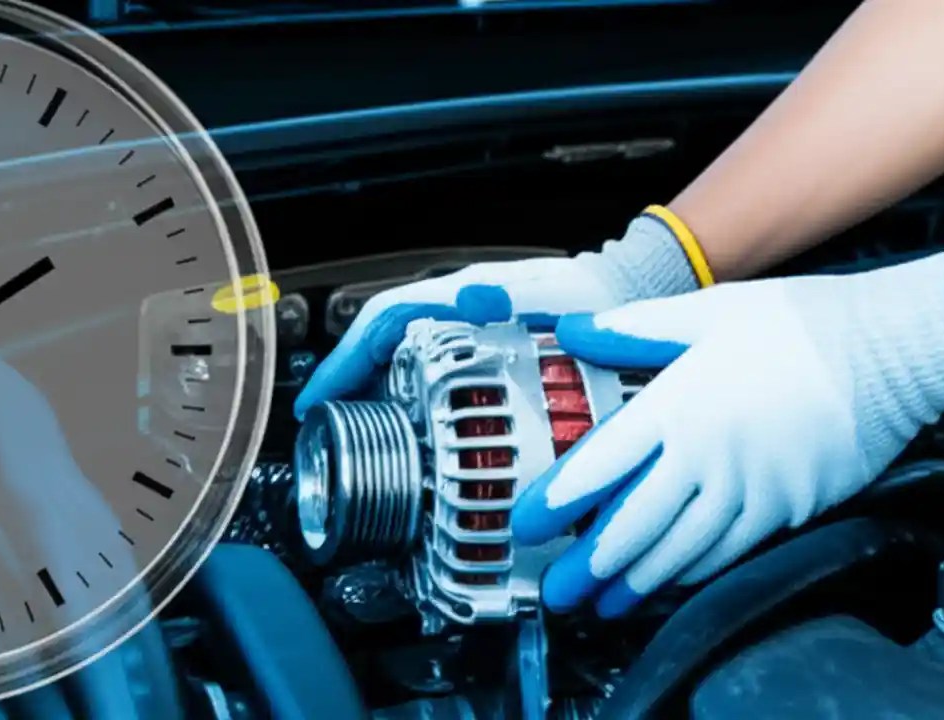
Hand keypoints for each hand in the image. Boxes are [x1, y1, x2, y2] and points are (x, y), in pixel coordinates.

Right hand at [293, 208, 709, 417]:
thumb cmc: (586, 293)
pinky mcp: (485, 362)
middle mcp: (452, 317)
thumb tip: (473, 294)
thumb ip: (509, 293)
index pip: (378, 324)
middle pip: (382, 354)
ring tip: (368, 448)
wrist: (625, 294)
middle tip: (334, 436)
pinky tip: (423, 444)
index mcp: (456, 298)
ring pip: (406, 372)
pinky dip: (419, 413)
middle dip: (352, 392)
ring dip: (382, 406)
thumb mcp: (546, 293)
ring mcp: (466, 340)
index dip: (343, 364)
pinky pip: (437, 386)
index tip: (318, 401)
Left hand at [510, 244, 943, 616]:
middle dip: (589, 564)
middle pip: (634, 523)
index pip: (602, 463)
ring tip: (604, 602)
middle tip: (557, 590)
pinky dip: (691, 571)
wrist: (888, 350)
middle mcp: (707, 456)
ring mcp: (749, 489)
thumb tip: (573, 328)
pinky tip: (669, 583)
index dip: (559, 499)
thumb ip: (631, 328)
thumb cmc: (798, 325)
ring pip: (679, 548)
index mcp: (678, 406)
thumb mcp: (705, 311)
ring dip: (635, 580)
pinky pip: (728, 551)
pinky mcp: (786, 507)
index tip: (528, 523)